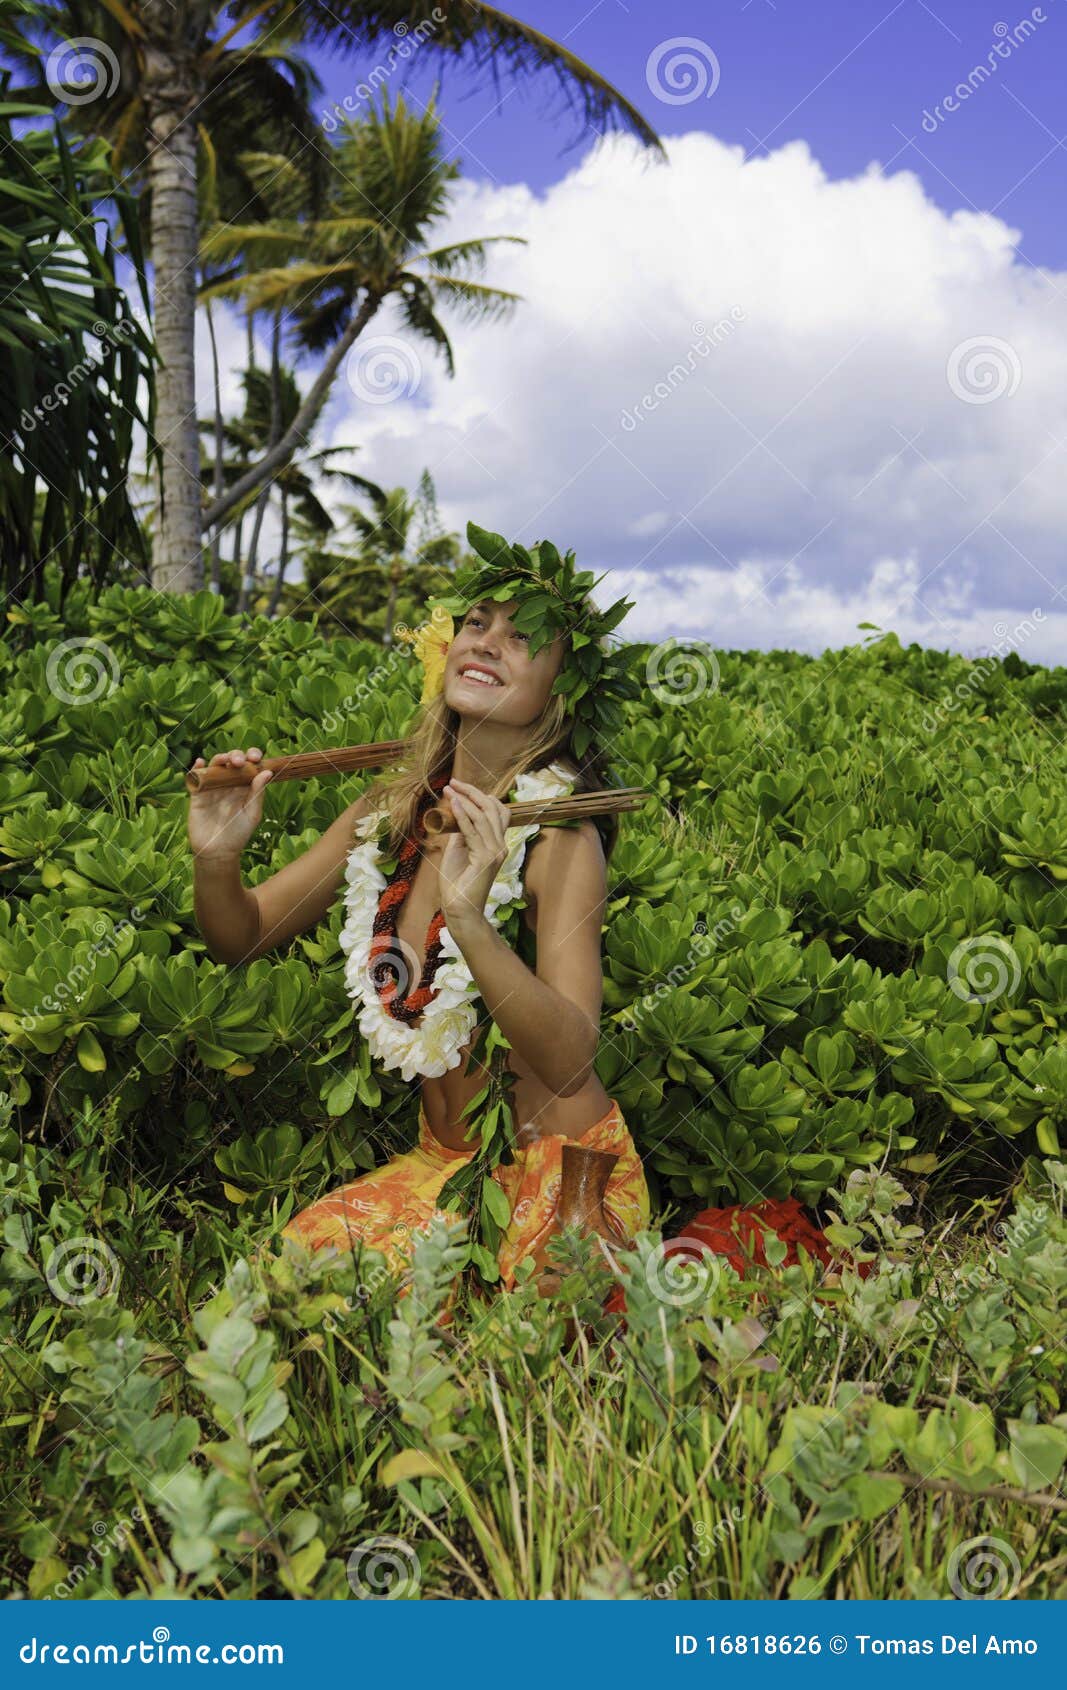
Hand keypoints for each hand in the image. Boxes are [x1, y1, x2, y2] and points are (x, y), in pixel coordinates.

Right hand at [187, 746, 273, 861]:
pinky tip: (201, 763)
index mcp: (246, 786)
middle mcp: (230, 783)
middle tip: (239, 762)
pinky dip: (197, 768)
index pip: (250, 765)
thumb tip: (267, 772)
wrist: (218, 851)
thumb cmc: (239, 834)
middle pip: (232, 761)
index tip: (256, 758)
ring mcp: (213, 787)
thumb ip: (258, 793)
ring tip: (224, 760)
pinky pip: (196, 777)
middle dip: (236, 755)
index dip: (253, 756)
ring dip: (219, 758)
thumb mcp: (252, 814)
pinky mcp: (198, 794)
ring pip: (215, 765)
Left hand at [437, 777, 509, 932]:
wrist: (460, 909)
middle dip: (473, 792)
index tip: (461, 787)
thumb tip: (456, 813)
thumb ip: (462, 833)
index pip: (498, 812)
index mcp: (497, 845)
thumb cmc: (457, 883)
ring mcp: (495, 853)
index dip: (482, 796)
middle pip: (493, 809)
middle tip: (454, 781)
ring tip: (450, 788)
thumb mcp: (458, 851)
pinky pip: (473, 831)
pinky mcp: (485, 859)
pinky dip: (462, 814)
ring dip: (465, 799)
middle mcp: (500, 846)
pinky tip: (453, 802)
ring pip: (483, 817)